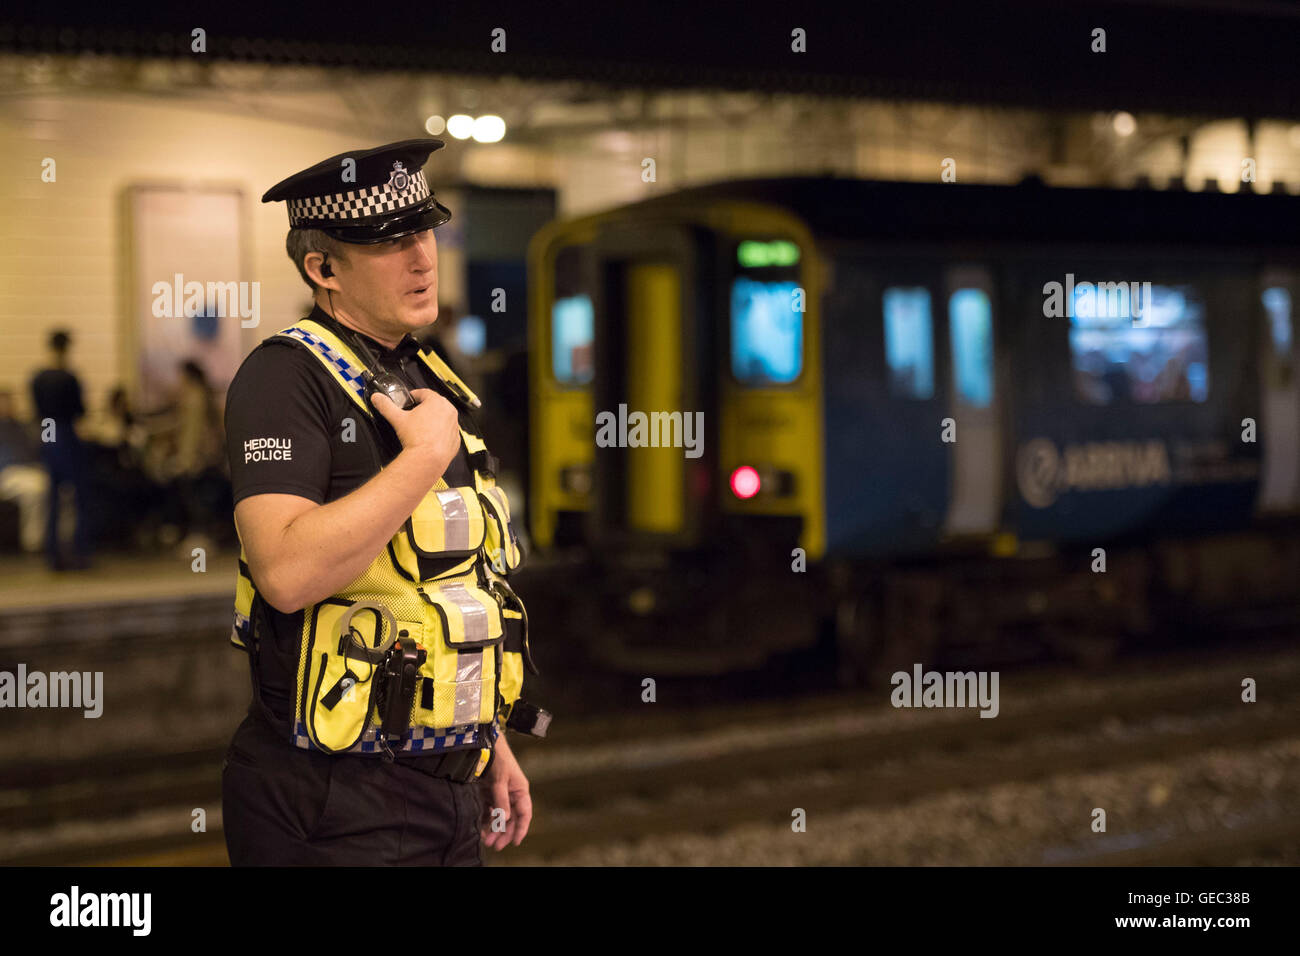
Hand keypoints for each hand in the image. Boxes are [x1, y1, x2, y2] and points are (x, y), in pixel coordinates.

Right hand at [371, 387, 459, 476]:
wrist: (428, 458)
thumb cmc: (417, 439)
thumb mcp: (397, 418)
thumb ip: (386, 406)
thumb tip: (378, 399)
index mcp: (436, 402)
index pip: (424, 392)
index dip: (414, 395)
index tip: (409, 400)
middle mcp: (449, 411)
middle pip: (435, 404)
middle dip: (424, 407)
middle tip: (413, 414)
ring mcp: (454, 425)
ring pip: (443, 418)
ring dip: (433, 420)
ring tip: (421, 427)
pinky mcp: (456, 438)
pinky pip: (447, 432)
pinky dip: (440, 433)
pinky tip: (430, 437)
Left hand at [477, 734, 531, 849]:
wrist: (485, 744)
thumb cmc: (498, 759)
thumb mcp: (500, 780)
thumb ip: (502, 800)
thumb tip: (505, 819)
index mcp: (520, 791)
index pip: (524, 814)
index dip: (521, 829)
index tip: (515, 842)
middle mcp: (512, 795)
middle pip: (512, 819)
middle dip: (504, 833)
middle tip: (495, 845)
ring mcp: (501, 794)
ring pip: (500, 817)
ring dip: (495, 829)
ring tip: (486, 841)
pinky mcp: (489, 793)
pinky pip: (490, 811)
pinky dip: (487, 820)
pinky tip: (481, 829)